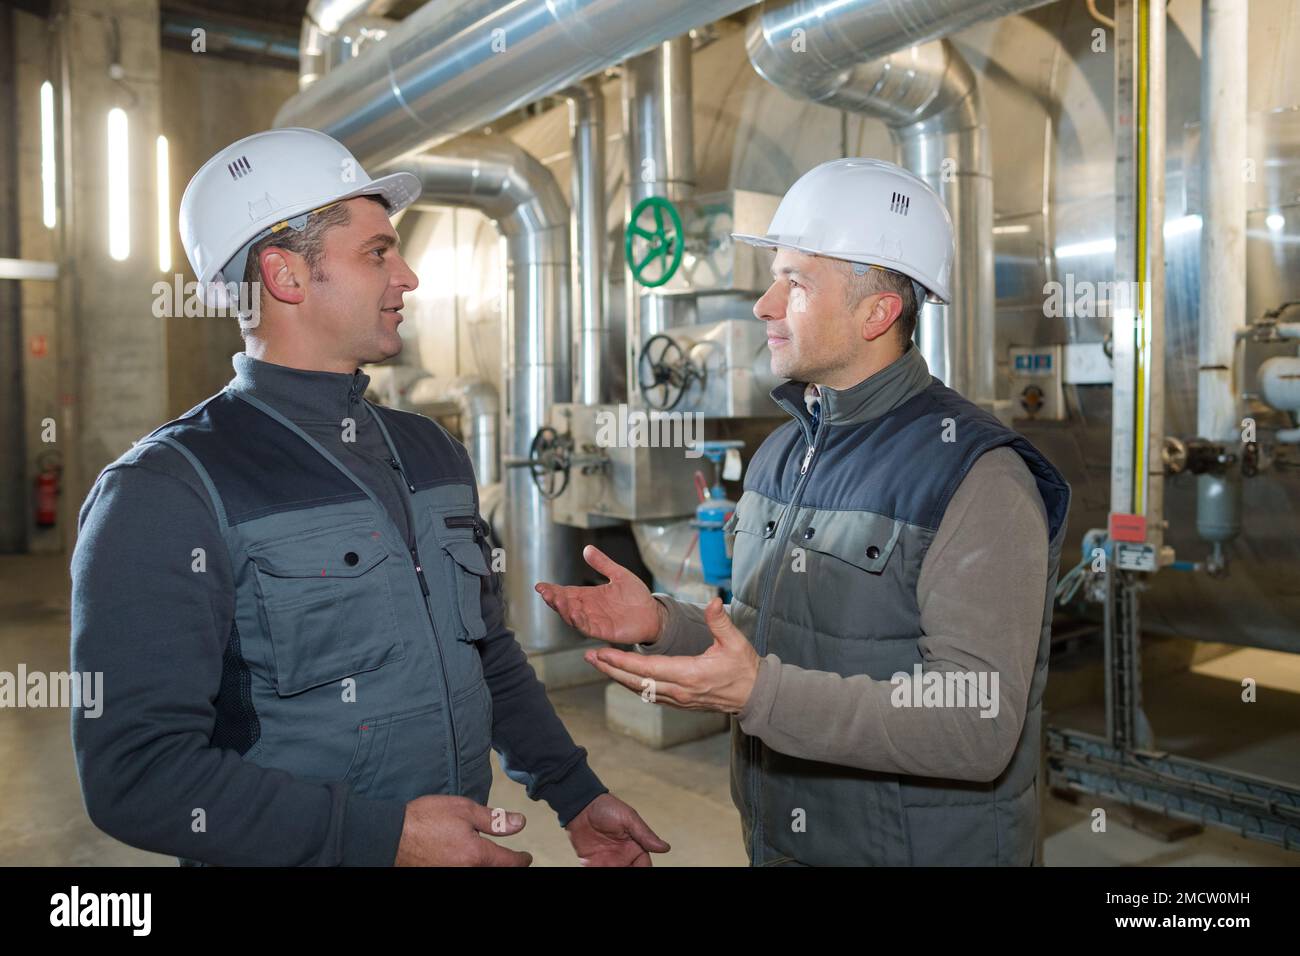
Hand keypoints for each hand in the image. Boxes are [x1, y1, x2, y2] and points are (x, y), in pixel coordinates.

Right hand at [394, 795, 532, 865]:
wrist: (390, 837)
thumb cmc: (425, 819)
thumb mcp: (463, 810)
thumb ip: (494, 819)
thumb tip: (519, 823)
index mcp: (477, 855)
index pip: (509, 862)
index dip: (521, 859)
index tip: (526, 857)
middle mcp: (467, 872)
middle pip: (496, 873)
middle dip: (507, 867)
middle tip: (513, 861)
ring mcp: (452, 876)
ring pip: (480, 874)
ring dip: (490, 868)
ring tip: (494, 861)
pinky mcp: (439, 877)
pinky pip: (463, 873)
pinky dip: (472, 868)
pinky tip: (470, 862)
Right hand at [535, 545, 665, 644]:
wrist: (653, 613)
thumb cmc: (636, 596)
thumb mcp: (619, 575)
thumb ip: (603, 564)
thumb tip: (587, 549)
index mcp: (589, 596)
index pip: (566, 593)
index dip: (552, 590)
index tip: (539, 586)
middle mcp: (588, 609)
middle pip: (565, 605)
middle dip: (554, 599)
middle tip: (545, 592)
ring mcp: (595, 621)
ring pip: (573, 617)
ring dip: (564, 610)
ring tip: (557, 601)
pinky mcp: (604, 631)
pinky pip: (588, 628)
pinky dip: (579, 622)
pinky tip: (574, 614)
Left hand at [565, 793, 669, 866]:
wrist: (580, 805)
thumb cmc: (607, 807)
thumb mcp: (629, 819)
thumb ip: (645, 835)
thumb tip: (666, 848)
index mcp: (635, 846)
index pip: (644, 866)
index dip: (644, 871)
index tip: (638, 868)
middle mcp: (623, 856)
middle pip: (630, 872)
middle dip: (629, 873)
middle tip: (620, 867)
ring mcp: (608, 861)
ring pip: (615, 874)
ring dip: (615, 874)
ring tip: (611, 867)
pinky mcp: (592, 864)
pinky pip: (597, 873)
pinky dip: (598, 874)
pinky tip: (598, 868)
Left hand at [585, 597, 758, 713]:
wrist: (755, 696)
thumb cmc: (745, 668)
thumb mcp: (735, 642)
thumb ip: (720, 621)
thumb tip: (715, 601)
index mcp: (689, 674)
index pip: (647, 669)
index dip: (622, 661)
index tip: (602, 652)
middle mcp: (679, 691)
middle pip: (636, 682)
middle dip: (610, 669)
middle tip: (589, 657)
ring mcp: (678, 699)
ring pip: (640, 690)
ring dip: (618, 677)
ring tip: (599, 664)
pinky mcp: (680, 703)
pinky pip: (649, 695)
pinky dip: (632, 685)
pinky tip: (622, 676)